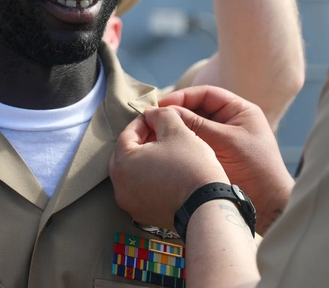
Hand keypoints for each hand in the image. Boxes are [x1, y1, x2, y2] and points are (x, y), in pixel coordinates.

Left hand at [109, 106, 228, 230]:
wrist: (208, 208)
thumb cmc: (191, 166)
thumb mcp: (177, 130)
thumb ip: (160, 115)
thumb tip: (151, 114)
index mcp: (123, 163)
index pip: (127, 134)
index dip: (143, 122)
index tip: (157, 117)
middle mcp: (120, 186)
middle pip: (126, 155)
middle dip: (142, 141)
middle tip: (160, 134)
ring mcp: (131, 204)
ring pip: (133, 174)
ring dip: (145, 161)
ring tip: (166, 152)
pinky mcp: (144, 215)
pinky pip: (142, 191)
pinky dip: (151, 179)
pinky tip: (168, 173)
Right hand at [158, 86, 294, 233]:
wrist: (268, 203)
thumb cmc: (255, 167)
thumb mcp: (225, 140)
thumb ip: (196, 124)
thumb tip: (166, 111)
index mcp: (239, 111)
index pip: (206, 94)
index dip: (183, 97)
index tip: (162, 104)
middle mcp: (229, 122)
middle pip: (197, 110)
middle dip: (176, 113)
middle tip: (154, 119)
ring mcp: (221, 140)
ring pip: (193, 128)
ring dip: (177, 129)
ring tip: (155, 133)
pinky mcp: (213, 157)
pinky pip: (193, 144)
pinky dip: (180, 144)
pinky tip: (165, 147)